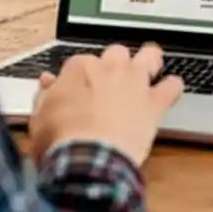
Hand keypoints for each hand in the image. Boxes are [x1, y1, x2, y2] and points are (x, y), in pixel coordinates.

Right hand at [29, 43, 183, 166]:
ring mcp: (135, 83)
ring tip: (148, 70)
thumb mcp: (40, 117)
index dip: (80, 78)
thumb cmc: (61, 141)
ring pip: (150, 55)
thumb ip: (46, 95)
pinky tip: (169, 92)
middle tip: (113, 79)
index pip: (81, 63)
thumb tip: (47, 85)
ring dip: (149, 61)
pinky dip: (172, 87)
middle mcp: (110, 70)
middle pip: (117, 52)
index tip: (78, 89)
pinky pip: (173, 86)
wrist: (88, 159)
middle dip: (116, 62)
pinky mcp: (154, 103)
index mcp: (80, 69)